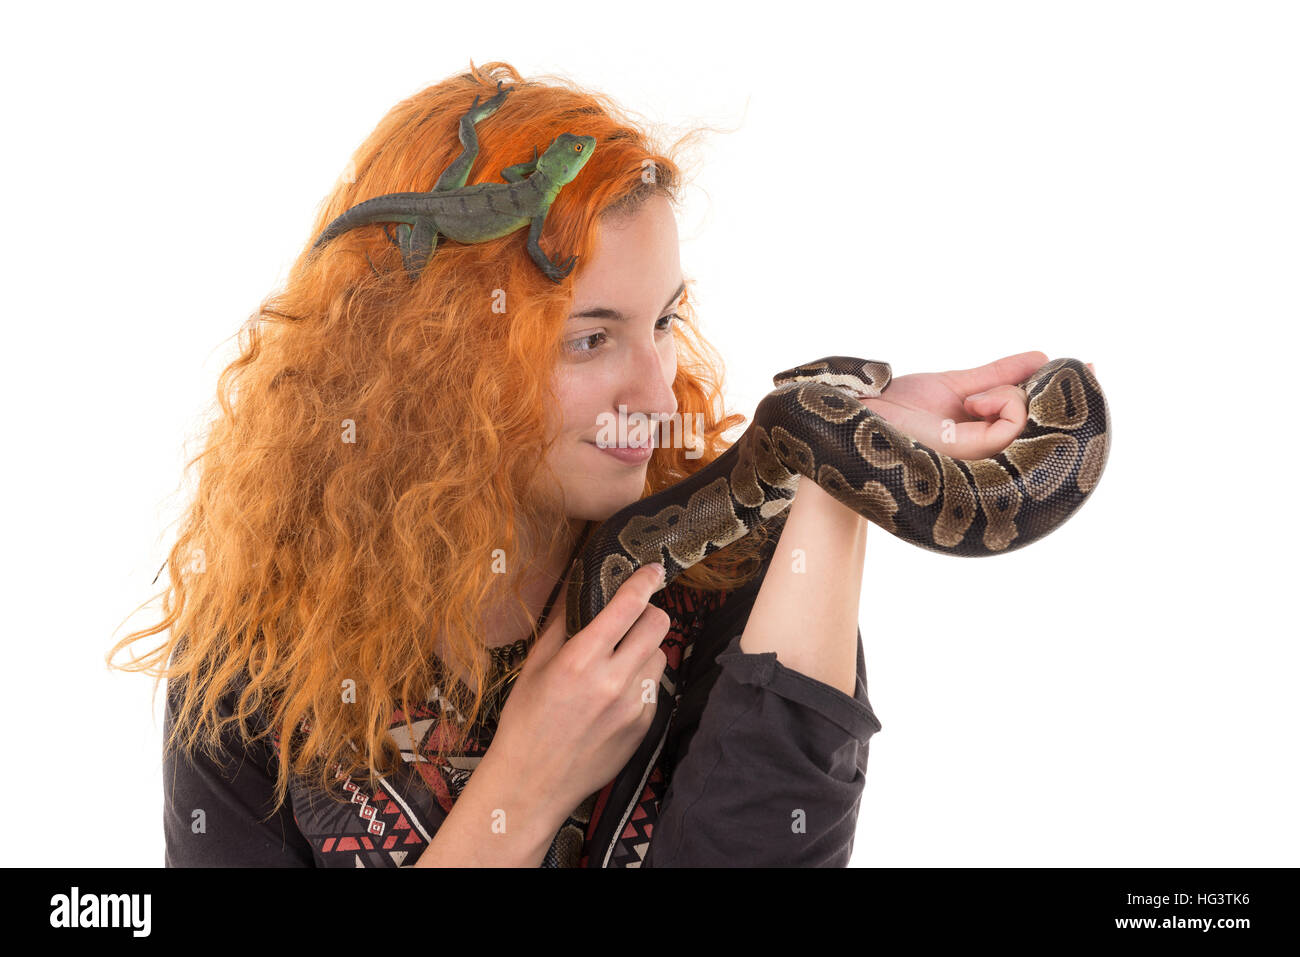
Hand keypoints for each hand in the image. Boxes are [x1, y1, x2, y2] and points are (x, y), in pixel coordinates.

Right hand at [483, 562, 668, 823]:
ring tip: (618, 659)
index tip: (653, 569)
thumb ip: (563, 623)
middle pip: (659, 625)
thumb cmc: (525, 721)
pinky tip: (615, 693)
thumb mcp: (535, 665)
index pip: (628, 606)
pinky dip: (640, 680)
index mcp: (581, 661)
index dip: (645, 580)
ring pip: (661, 655)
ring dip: (645, 648)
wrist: (533, 783)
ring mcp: (634, 706)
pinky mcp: (645, 726)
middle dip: (649, 613)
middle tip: (632, 617)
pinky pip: (654, 687)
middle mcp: (613, 682)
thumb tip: (582, 585)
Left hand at [858, 351, 1096, 460]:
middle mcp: (989, 462)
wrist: (855, 414)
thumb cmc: (896, 408)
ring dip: (1008, 394)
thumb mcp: (958, 386)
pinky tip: (970, 403)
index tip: (1091, 367)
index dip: (1064, 394)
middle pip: (1039, 418)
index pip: (1037, 424)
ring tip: (968, 401)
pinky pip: (1016, 420)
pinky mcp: (973, 456)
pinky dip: (1002, 401)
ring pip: (1031, 418)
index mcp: (985, 448)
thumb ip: (1001, 376)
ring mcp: (984, 463)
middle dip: (1046, 389)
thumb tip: (1044, 357)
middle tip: (1022, 381)